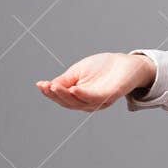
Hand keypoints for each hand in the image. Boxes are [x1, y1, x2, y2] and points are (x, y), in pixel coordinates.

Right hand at [35, 52, 156, 111]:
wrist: (127, 63)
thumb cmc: (103, 68)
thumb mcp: (79, 72)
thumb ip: (65, 80)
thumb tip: (48, 86)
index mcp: (80, 97)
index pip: (63, 98)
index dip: (50, 93)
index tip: (40, 84)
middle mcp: (89, 103)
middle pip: (69, 103)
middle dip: (56, 95)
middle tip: (46, 86)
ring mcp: (100, 101)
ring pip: (79, 102)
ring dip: (66, 96)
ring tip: (55, 87)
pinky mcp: (111, 95)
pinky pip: (96, 98)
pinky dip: (84, 95)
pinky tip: (74, 89)